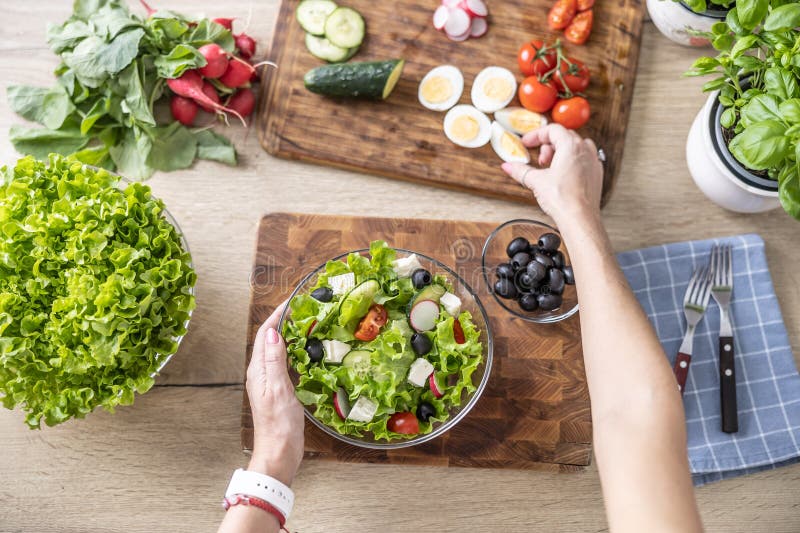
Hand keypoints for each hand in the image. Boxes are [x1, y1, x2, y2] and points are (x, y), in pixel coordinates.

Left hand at [246, 302, 303, 486]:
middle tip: (301, 308)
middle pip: (269, 339)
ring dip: (288, 334)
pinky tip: (304, 351)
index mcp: (257, 370)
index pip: (265, 334)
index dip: (276, 315)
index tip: (292, 301)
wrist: (279, 453)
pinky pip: (283, 362)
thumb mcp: (278, 389)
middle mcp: (260, 373)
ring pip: (276, 349)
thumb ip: (275, 360)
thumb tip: (274, 333)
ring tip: (304, 323)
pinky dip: (293, 351)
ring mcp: (268, 382)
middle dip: (282, 320)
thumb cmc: (279, 425)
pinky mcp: (278, 390)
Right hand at [501, 123, 603, 227]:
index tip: (527, 143)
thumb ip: (520, 170)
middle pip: (564, 136)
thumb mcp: (536, 181)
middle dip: (548, 145)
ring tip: (550, 166)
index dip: (536, 135)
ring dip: (561, 152)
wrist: (580, 218)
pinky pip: (584, 160)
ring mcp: (593, 162)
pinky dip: (572, 162)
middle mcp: (585, 150)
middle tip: (539, 159)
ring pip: (576, 147)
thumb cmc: (564, 199)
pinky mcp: (596, 175)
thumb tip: (509, 166)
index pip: (552, 130)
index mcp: (571, 146)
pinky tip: (563, 175)